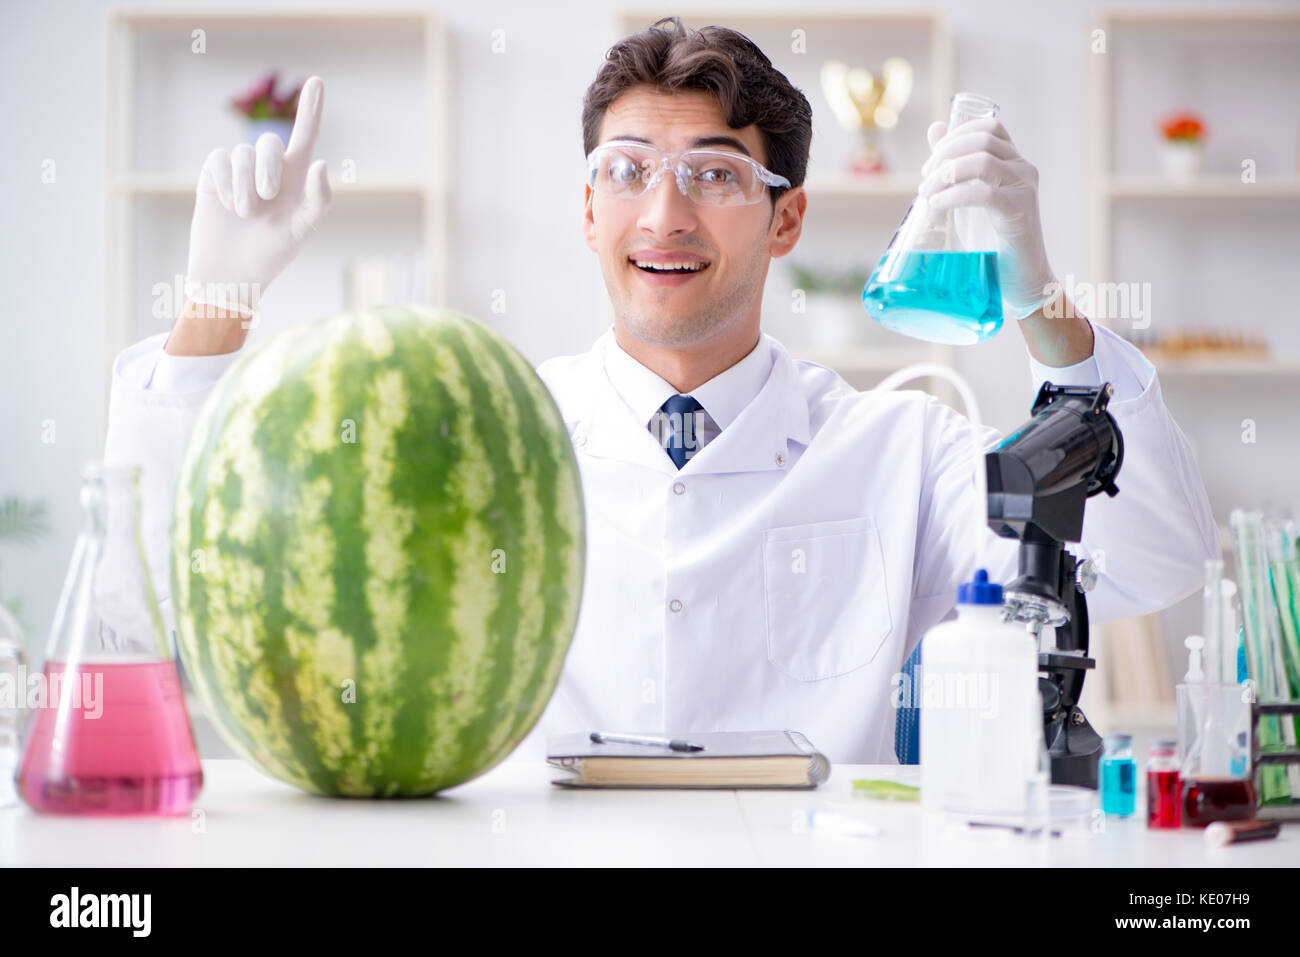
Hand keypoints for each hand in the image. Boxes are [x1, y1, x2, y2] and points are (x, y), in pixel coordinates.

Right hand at [184, 75, 331, 318]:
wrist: (232, 273)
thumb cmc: (272, 254)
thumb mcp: (303, 229)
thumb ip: (318, 199)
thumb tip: (319, 164)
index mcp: (296, 179)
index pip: (305, 136)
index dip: (310, 109)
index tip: (317, 82)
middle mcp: (268, 170)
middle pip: (270, 144)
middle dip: (269, 168)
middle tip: (267, 198)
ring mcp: (240, 171)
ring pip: (242, 153)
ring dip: (246, 185)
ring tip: (245, 213)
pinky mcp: (213, 176)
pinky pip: (219, 161)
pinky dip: (225, 183)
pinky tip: (225, 205)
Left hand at [917, 118, 1055, 320]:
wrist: (1022, 280)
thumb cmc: (993, 241)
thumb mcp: (969, 196)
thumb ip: (955, 164)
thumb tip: (935, 129)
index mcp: (1014, 162)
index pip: (989, 126)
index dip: (955, 136)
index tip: (931, 162)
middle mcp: (1024, 169)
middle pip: (982, 140)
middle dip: (945, 156)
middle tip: (925, 181)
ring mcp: (1024, 188)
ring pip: (982, 161)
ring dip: (945, 174)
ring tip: (927, 194)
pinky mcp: (1019, 211)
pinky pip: (983, 192)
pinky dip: (954, 196)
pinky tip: (937, 205)